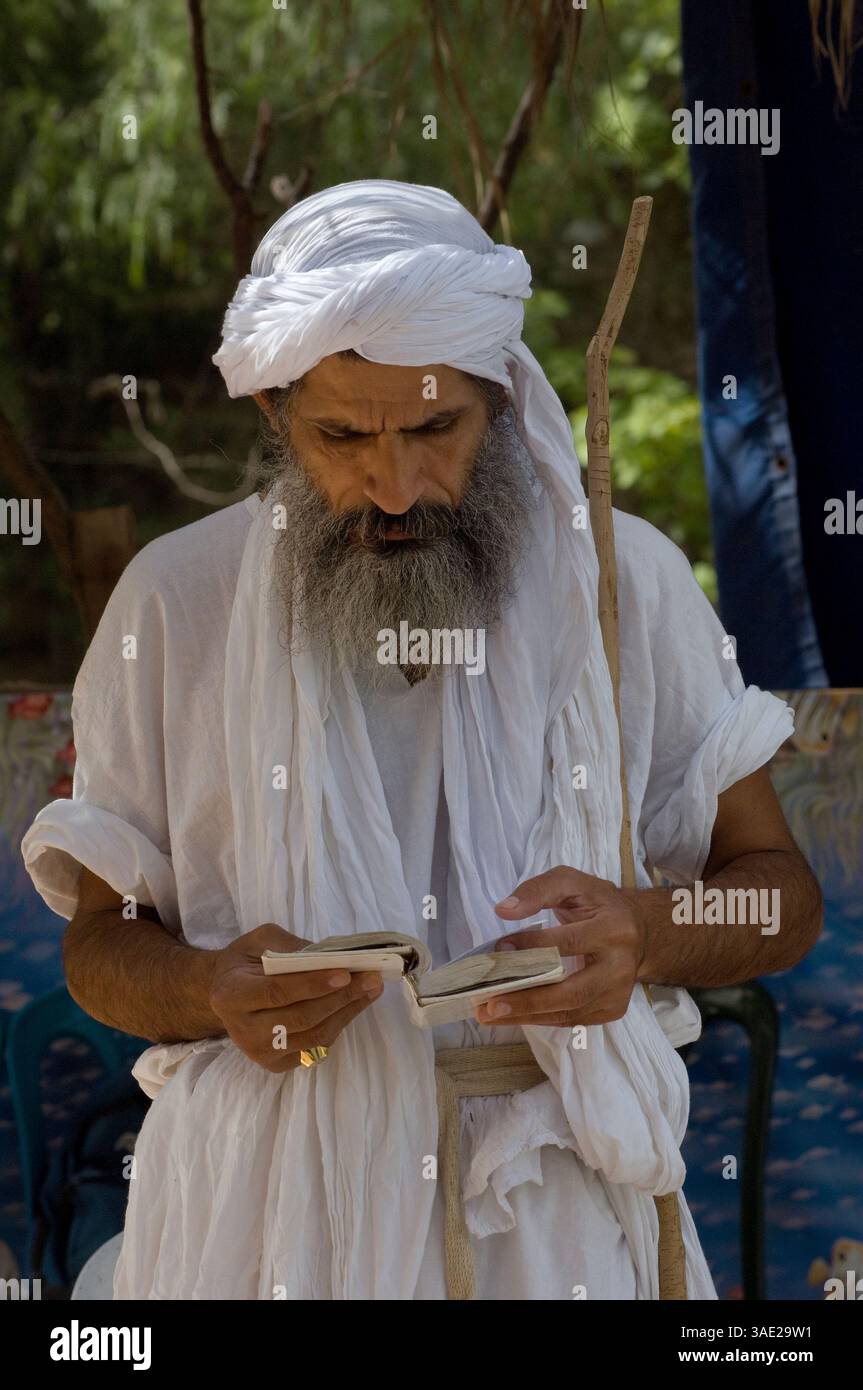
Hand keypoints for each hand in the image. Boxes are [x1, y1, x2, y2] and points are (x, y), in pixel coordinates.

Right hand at [207, 924, 382, 1071]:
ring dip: (347, 1012)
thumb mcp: (260, 940)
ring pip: (313, 1036)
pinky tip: (353, 1005)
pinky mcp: (276, 1064)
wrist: (223, 994)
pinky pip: (315, 1047)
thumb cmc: (244, 962)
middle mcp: (243, 1030)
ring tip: (371, 990)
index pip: (277, 992)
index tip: (345, 972)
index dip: (313, 984)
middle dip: (341, 997)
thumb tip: (330, 957)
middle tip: (371, 978)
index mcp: (231, 995)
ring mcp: (259, 1052)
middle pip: (301, 1018)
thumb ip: (290, 946)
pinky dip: (338, 1025)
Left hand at [474, 866, 645, 1028]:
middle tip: (489, 1003)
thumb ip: (537, 890)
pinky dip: (540, 1018)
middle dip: (528, 998)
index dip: (532, 947)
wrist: (638, 930)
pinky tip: (513, 1015)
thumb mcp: (570, 882)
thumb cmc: (597, 904)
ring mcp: (618, 992)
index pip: (568, 942)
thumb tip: (504, 910)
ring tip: (490, 1014)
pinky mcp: (613, 1010)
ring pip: (570, 1011)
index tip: (499, 950)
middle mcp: (621, 965)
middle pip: (571, 990)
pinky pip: (572, 1019)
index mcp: (614, 928)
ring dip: (527, 1015)